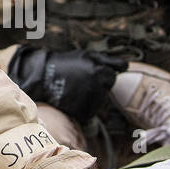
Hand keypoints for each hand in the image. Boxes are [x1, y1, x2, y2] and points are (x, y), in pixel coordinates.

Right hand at [6, 47, 127, 121]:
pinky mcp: (83, 112)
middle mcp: (97, 88)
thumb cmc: (67, 64)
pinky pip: (91, 111)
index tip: (89, 72)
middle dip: (97, 85)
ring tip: (76, 88)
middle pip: (106, 89)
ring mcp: (90, 101)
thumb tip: (126, 67)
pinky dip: (84, 106)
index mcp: (100, 72)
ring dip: (92, 96)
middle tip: (81, 80)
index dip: (101, 74)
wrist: (43, 77)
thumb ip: (110, 61)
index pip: (111, 77)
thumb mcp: (88, 56)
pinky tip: (74, 98)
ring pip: (100, 101)